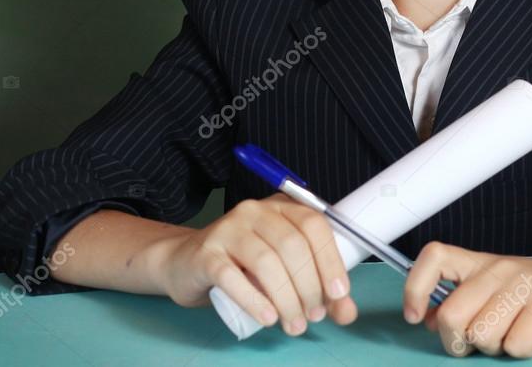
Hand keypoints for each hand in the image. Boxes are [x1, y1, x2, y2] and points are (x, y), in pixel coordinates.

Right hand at [150, 194, 357, 335]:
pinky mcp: (206, 253)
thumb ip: (317, 288)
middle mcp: (256, 211)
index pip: (315, 225)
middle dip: (309, 285)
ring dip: (286, 298)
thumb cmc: (241, 265)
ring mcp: (229, 229)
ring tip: (294, 323)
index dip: (330, 259)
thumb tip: (347, 312)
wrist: (184, 263)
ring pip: (266, 261)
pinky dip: (254, 299)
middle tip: (314, 315)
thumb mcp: (282, 270)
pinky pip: (231, 276)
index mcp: (282, 208)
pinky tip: (267, 318)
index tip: (339, 293)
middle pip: (293, 245)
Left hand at [401, 242, 531, 357]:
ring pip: (481, 335)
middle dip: (462, 343)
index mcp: (483, 265)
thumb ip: (466, 303)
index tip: (416, 317)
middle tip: (490, 340)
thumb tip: (426, 318)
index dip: (415, 287)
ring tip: (521, 333)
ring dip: (499, 348)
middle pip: (450, 316)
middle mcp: (500, 268)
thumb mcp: (502, 296)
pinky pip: (517, 345)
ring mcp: (525, 283)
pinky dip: (526, 351)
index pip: (434, 257)